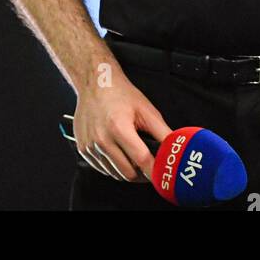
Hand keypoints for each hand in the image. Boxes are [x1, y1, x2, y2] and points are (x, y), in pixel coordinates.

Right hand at [72, 63, 173, 182]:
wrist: (94, 83)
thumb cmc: (120, 94)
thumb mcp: (146, 111)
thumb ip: (163, 133)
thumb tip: (177, 151)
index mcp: (119, 128)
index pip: (142, 161)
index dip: (156, 171)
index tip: (164, 176)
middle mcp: (102, 139)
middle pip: (129, 174)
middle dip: (143, 174)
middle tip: (150, 166)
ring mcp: (90, 145)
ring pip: (115, 174)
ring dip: (127, 170)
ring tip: (133, 156)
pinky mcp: (83, 148)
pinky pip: (102, 169)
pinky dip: (113, 166)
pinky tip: (118, 153)